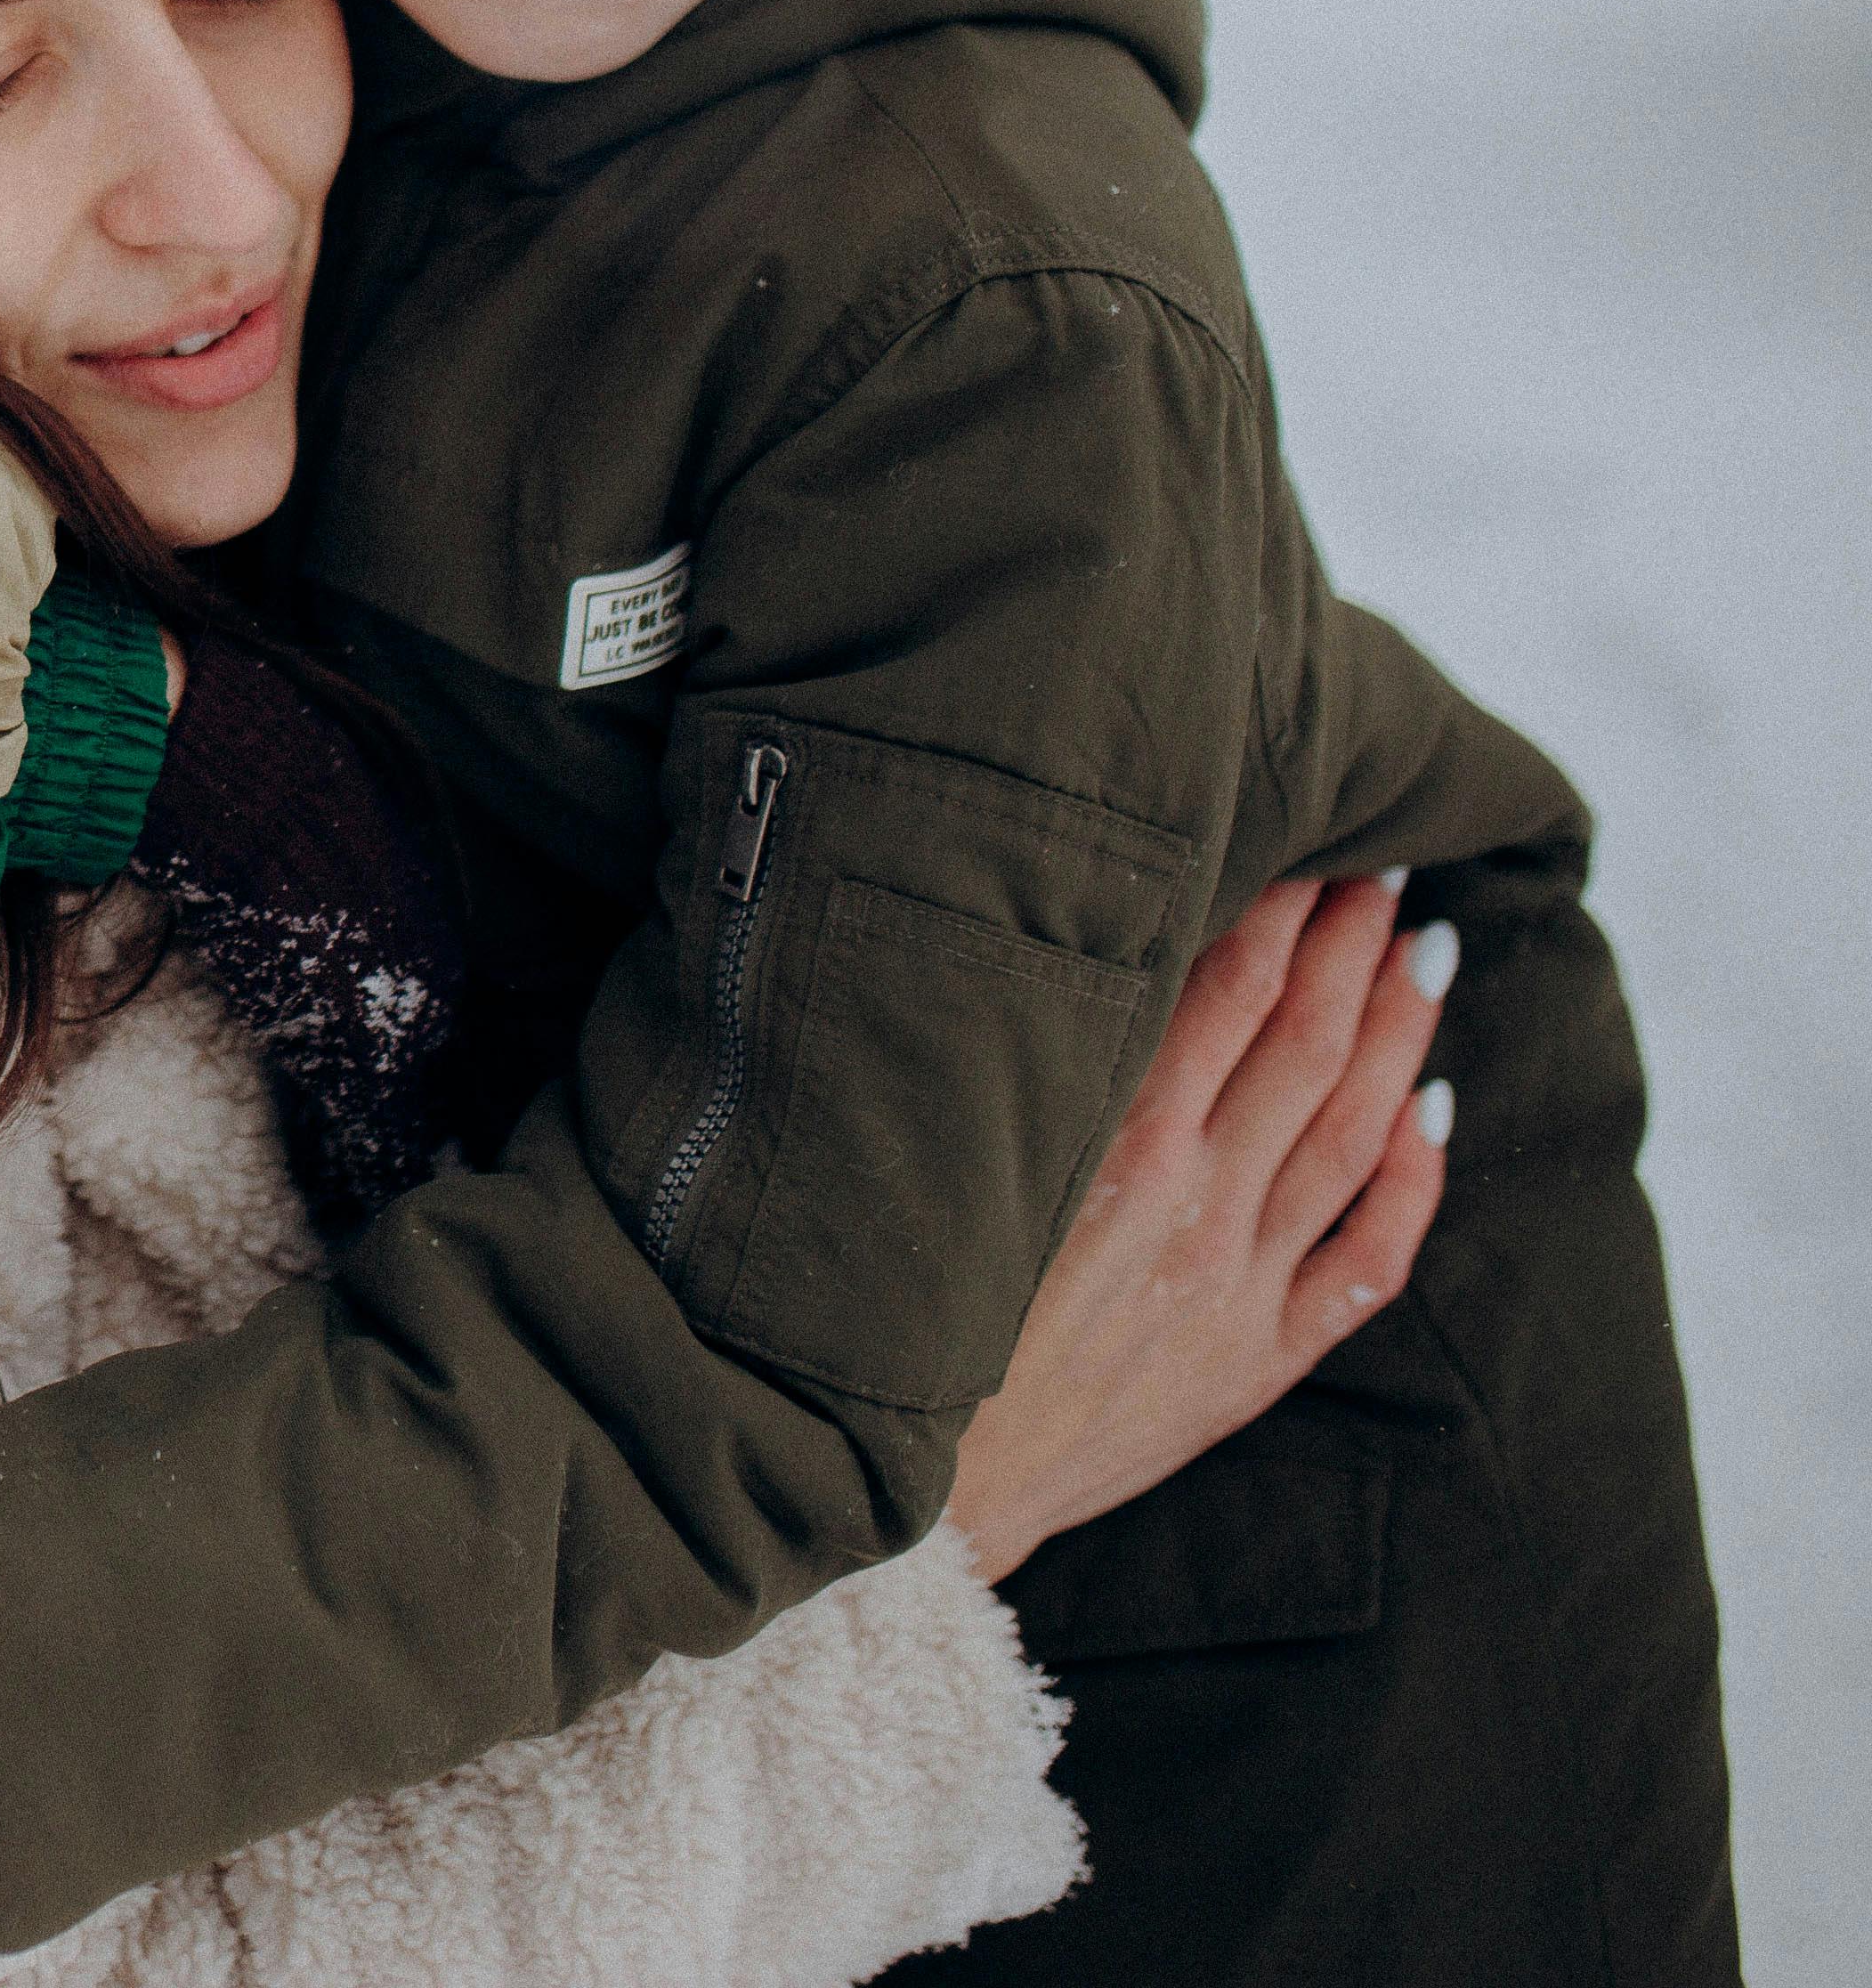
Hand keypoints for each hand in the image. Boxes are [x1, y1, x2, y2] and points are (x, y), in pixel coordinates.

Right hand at [946, 872, 1451, 1580]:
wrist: (915, 1494)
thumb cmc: (900, 1319)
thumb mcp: (946, 1178)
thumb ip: (1014, 1082)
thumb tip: (1061, 968)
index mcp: (1104, 1155)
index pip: (1220, 995)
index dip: (1279, 911)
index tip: (1311, 842)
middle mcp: (1186, 1212)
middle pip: (1301, 1049)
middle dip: (1351, 947)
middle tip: (1388, 865)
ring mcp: (1233, 1289)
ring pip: (1348, 1136)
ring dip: (1399, 1037)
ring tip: (1429, 954)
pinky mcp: (1251, 1364)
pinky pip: (1363, 1264)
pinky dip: (1411, 1186)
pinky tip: (1436, 1116)